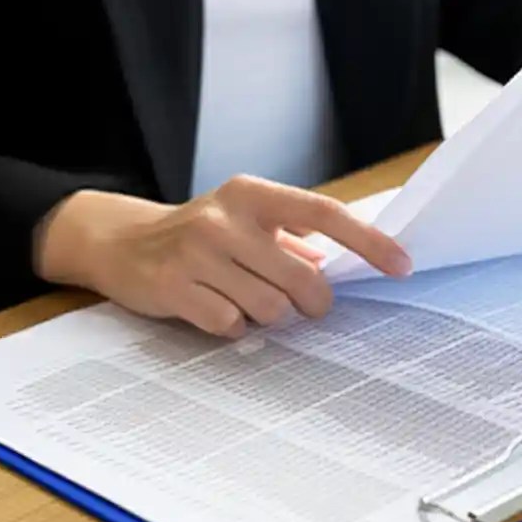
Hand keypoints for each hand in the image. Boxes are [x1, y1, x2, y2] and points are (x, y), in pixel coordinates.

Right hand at [35, 174, 410, 336]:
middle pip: (304, 278)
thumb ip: (297, 237)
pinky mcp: (173, 286)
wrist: (119, 241)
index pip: (325, 213)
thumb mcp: (248, 221)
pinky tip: (215, 307)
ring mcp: (196, 252)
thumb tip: (347, 262)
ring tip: (244, 298)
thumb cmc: (201, 235)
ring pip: (270, 308)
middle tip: (303, 304)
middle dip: (313, 303)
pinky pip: (231, 324)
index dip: (369, 242)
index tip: (402, 265)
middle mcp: (225, 218)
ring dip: (269, 315)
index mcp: (253, 195)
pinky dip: (233, 326)